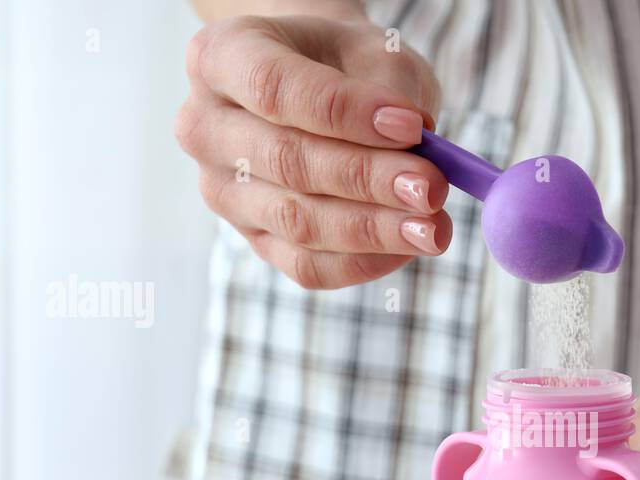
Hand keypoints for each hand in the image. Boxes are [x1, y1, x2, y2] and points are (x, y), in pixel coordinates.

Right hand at [175, 12, 448, 288]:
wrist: (322, 87)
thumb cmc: (346, 63)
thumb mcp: (371, 52)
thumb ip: (390, 91)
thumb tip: (418, 153)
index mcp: (220, 57)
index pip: (275, 88)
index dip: (345, 113)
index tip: (412, 126)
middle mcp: (205, 128)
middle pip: (287, 162)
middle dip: (368, 179)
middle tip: (432, 188)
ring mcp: (224, 192)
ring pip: (298, 223)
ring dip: (374, 230)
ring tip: (434, 228)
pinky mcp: (254, 240)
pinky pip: (308, 266)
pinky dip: (365, 262)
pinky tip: (410, 246)